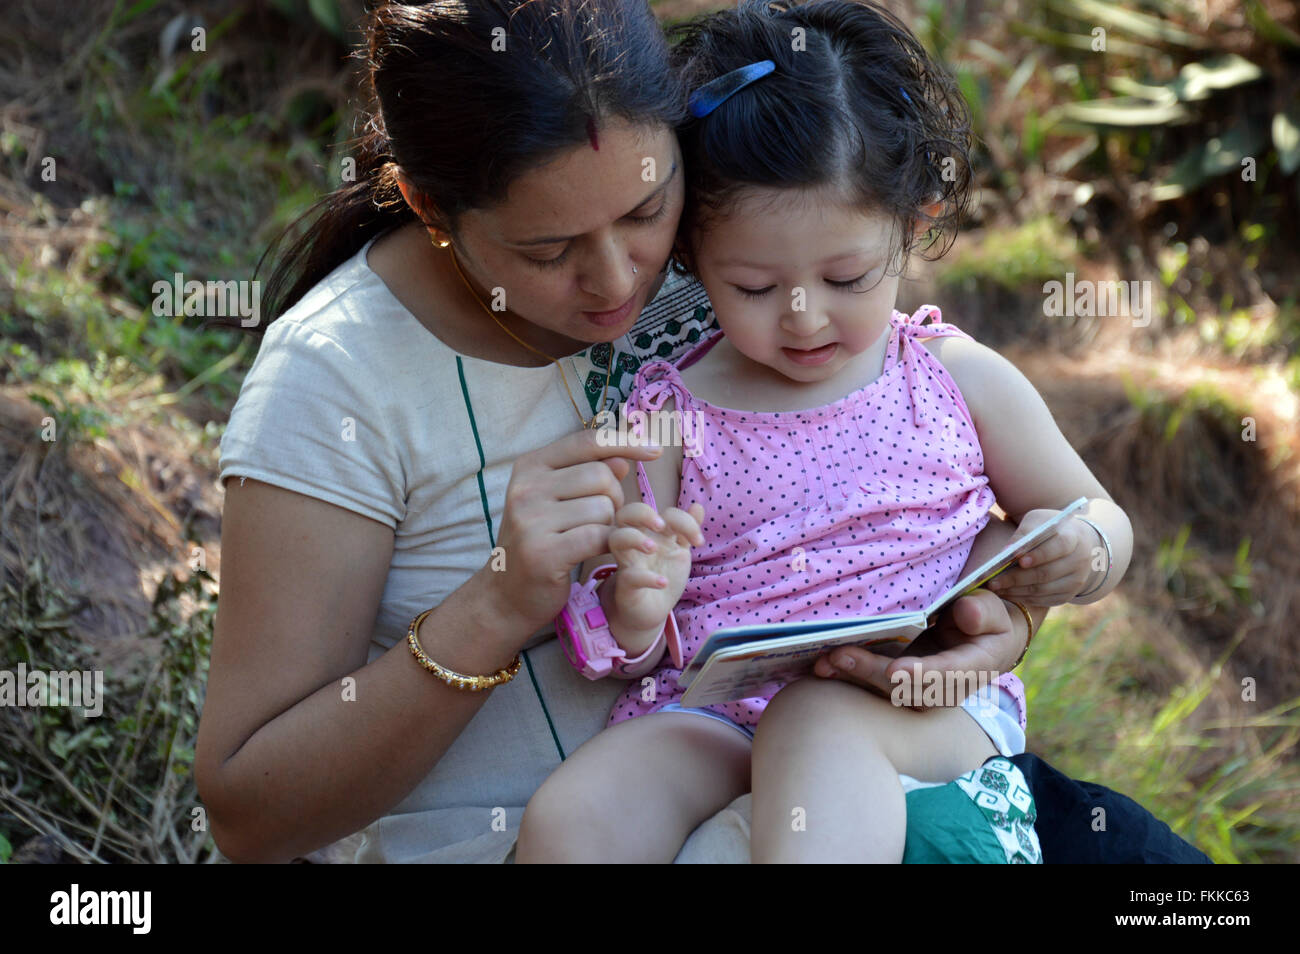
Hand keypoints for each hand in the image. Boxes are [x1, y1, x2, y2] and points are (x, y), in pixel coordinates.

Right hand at [483, 428, 664, 634]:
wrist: (507, 594)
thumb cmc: (541, 540)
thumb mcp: (559, 500)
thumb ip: (590, 474)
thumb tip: (624, 457)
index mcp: (529, 467)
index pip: (588, 441)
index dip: (626, 442)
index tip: (656, 449)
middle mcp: (525, 489)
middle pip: (601, 476)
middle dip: (615, 498)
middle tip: (603, 520)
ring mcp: (530, 521)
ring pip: (604, 508)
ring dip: (610, 526)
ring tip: (592, 539)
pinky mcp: (543, 553)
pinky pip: (599, 537)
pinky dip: (611, 544)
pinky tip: (604, 552)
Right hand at [605, 501, 705, 635]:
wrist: (650, 611)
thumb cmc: (661, 575)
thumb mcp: (679, 552)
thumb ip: (686, 530)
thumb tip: (697, 506)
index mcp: (652, 534)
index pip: (663, 513)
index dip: (683, 519)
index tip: (698, 542)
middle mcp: (636, 544)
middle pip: (626, 513)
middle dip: (643, 513)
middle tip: (662, 527)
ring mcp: (628, 563)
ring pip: (616, 538)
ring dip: (635, 538)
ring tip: (654, 548)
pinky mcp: (625, 586)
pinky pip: (628, 576)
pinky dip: (646, 578)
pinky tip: (663, 582)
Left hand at [811, 589, 1024, 705]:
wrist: (984, 642)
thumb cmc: (988, 621)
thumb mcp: (995, 612)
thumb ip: (984, 612)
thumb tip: (967, 612)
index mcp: (971, 669)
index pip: (946, 675)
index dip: (921, 674)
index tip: (897, 671)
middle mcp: (944, 688)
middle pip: (906, 689)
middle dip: (871, 674)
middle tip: (838, 656)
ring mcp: (920, 691)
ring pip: (886, 693)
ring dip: (854, 678)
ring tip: (823, 663)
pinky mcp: (901, 685)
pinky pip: (874, 686)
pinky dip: (849, 676)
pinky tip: (823, 666)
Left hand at [985, 509, 1100, 604]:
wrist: (1075, 544)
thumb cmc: (1049, 529)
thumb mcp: (1038, 521)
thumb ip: (1024, 533)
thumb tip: (1006, 552)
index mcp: (1074, 537)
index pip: (1059, 546)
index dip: (1039, 554)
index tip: (1018, 560)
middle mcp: (1079, 561)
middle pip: (1046, 573)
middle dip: (1017, 578)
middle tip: (993, 580)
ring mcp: (1076, 581)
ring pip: (1043, 589)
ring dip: (1016, 590)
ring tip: (995, 587)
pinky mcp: (1067, 595)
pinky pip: (1043, 600)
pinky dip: (1022, 598)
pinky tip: (1005, 593)